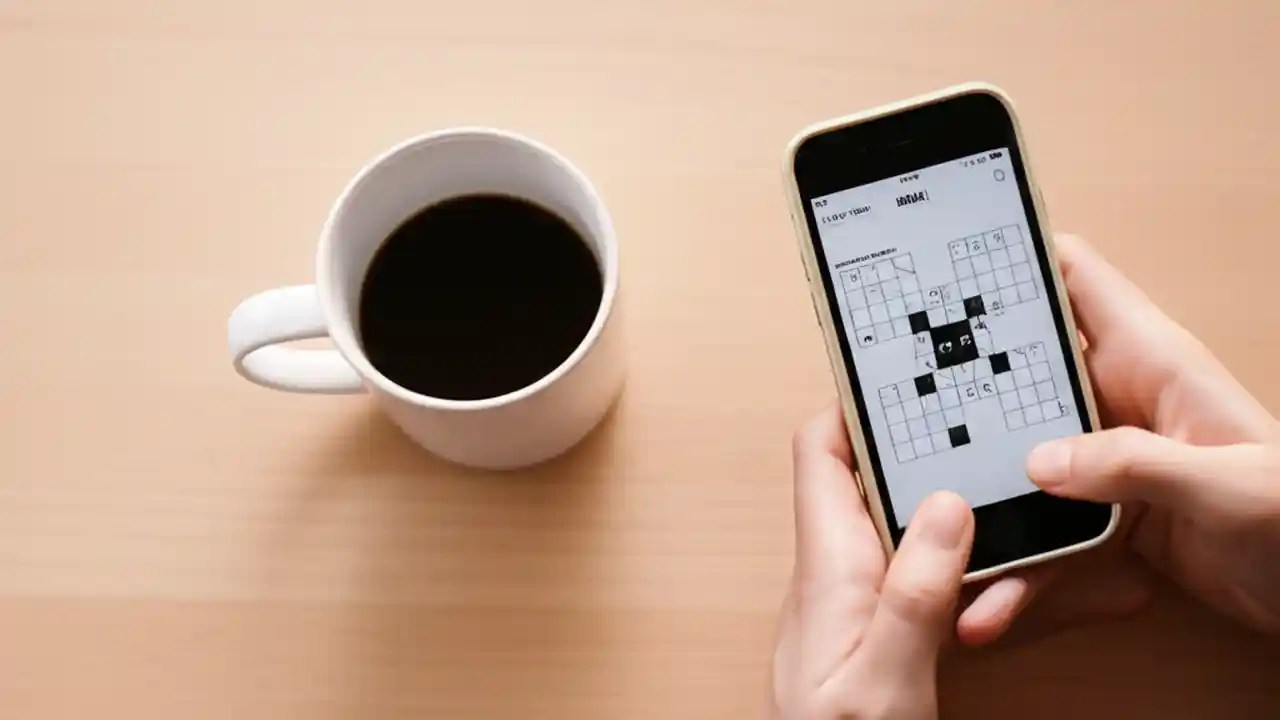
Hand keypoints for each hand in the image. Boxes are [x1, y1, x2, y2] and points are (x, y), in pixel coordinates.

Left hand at [771, 406, 972, 719]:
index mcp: (827, 566)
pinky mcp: (876, 624)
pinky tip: (985, 613)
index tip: (912, 380)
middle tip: (999, 477)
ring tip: (1003, 585)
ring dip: (965, 544)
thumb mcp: (884, 677)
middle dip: (941, 477)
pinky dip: (963, 583)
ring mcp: (857, 596)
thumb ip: (914, 595)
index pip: (822, 451)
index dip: (858, 406)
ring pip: (916, 533)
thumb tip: (946, 503)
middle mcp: (837, 570)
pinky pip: (923, 578)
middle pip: (882, 485)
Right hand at [957, 234, 1279, 644]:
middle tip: (893, 394)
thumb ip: (1136, 465)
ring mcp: (1109, 458)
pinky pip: (1043, 531)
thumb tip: (1041, 462)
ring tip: (933, 523)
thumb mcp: (1230, 485)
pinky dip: (1018, 565)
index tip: (943, 260)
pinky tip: (989, 600)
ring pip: (1021, 456)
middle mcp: (1120, 401)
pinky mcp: (1106, 513)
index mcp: (1152, 362)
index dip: (1016, 254)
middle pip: (1022, 368)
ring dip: (981, 490)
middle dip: (961, 378)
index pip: (1075, 279)